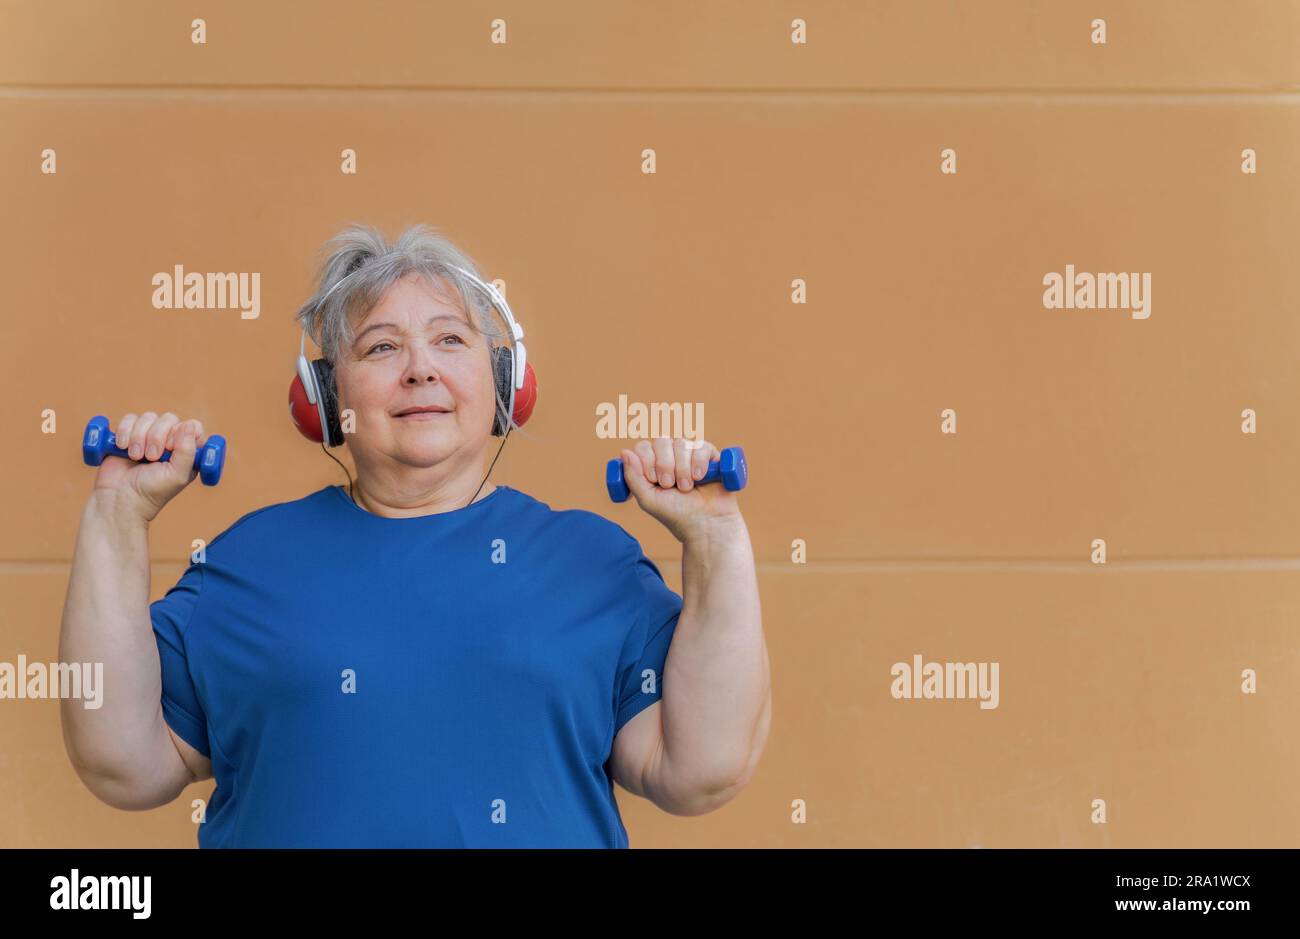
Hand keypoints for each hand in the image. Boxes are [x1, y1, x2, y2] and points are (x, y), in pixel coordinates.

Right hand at [93, 411, 207, 522]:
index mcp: (187, 451)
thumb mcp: (177, 475)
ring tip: (135, 457)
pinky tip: (122, 448)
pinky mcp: (128, 434)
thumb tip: (189, 425)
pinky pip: (129, 418)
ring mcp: (148, 437)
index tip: (171, 449)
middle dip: (157, 437)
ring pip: (149, 417)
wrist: (119, 498)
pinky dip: (125, 431)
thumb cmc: (152, 491)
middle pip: (170, 419)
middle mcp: (169, 442)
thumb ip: (187, 451)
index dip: (182, 433)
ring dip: (139, 437)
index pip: (193, 426)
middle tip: (151, 457)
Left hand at [619, 437, 743, 543]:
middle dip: (664, 465)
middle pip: (661, 441)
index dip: (647, 461)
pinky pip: (700, 446)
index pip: (643, 447)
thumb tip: (624, 452)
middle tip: (670, 485)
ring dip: (682, 469)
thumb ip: (633, 477)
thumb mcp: (647, 499)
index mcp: (653, 465)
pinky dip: (698, 463)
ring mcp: (690, 454)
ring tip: (687, 487)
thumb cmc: (677, 514)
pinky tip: (700, 479)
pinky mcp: (710, 455)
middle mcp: (671, 456)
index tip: (653, 479)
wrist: (706, 524)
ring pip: (681, 444)